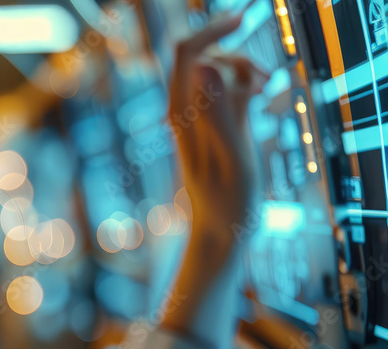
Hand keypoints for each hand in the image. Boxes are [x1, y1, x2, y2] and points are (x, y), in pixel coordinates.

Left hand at [159, 13, 268, 348]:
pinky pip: (223, 92)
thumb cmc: (228, 199)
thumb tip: (205, 65)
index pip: (188, 52)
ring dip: (242, 72)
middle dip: (236, 55)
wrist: (220, 230)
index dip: (213, 28)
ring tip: (263, 94)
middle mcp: (183, 111)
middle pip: (204, 57)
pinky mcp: (209, 127)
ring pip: (216, 74)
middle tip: (262, 82)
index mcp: (182, 112)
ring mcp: (195, 119)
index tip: (244, 17)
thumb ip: (219, 109)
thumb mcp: (231, 153)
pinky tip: (258, 101)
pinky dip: (242, 87)